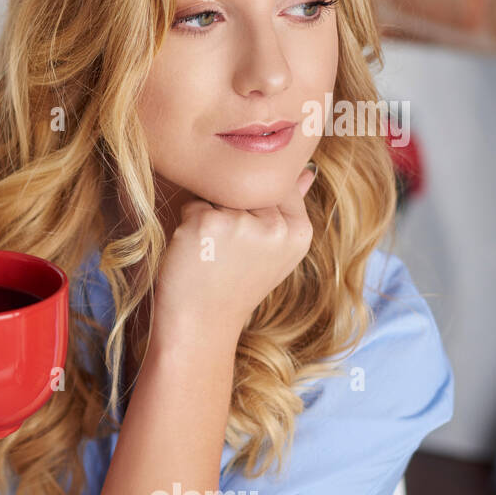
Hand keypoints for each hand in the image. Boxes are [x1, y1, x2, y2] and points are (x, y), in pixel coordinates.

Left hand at [154, 165, 316, 342]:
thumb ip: (288, 208)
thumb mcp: (274, 250)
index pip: (279, 185)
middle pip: (247, 188)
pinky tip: (197, 254)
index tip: (245, 238)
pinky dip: (189, 224)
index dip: (255, 207)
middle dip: (231, 210)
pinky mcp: (207, 225)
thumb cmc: (234, 286)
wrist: (201, 325)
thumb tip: (306, 168)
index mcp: (299, 232)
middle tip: (228, 252)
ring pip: (219, 194)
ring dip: (209, 215)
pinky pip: (193, 204)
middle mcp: (275, 227)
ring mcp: (240, 224)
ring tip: (214, 254)